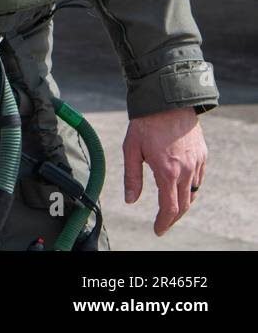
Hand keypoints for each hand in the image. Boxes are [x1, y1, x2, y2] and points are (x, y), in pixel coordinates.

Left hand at [123, 108, 207, 235]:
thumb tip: (130, 200)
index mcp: (167, 171)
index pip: (169, 207)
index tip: (158, 230)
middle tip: (163, 223)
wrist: (168, 101)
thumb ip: (132, 177)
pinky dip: (191, 188)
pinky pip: (198, 179)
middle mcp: (185, 170)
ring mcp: (196, 163)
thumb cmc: (145, 124)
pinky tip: (181, 188)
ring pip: (193, 192)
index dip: (164, 222)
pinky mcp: (202, 155)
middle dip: (173, 217)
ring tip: (171, 208)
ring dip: (183, 203)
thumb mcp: (131, 149)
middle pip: (183, 204)